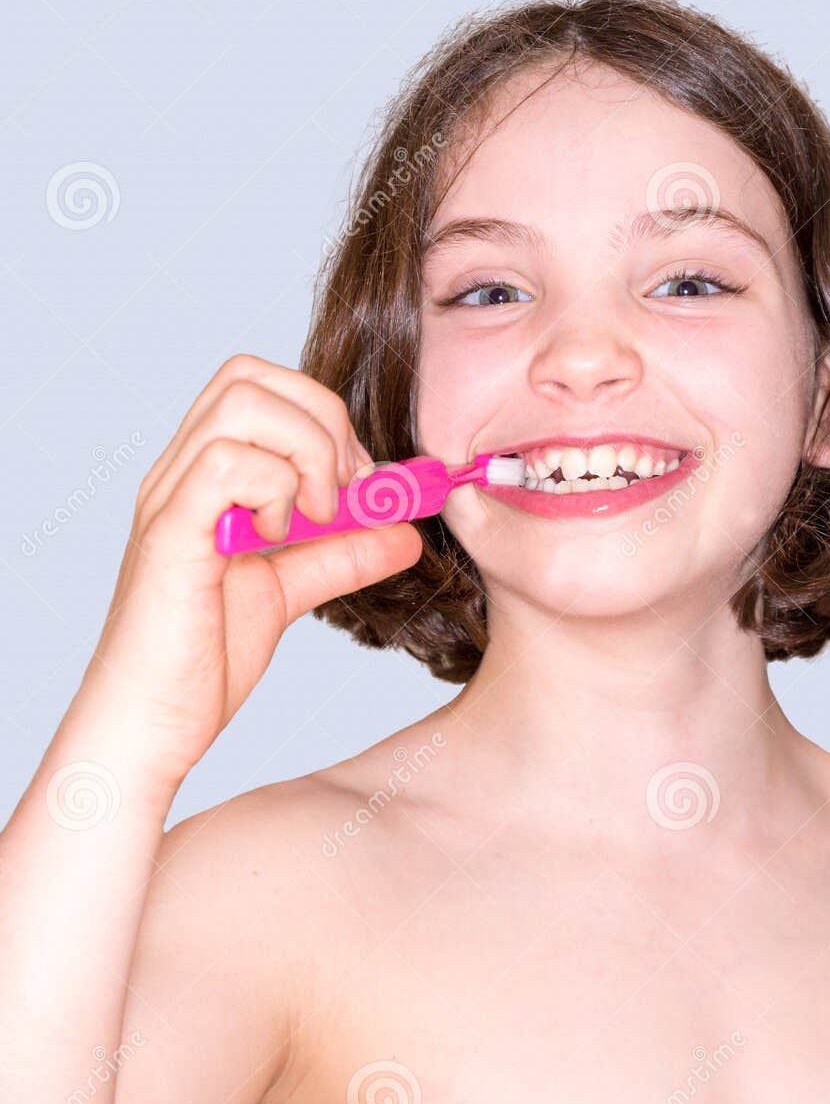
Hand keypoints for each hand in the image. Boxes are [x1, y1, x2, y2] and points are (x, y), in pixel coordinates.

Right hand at [75, 355, 422, 794]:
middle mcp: (176, 471)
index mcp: (201, 474)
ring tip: (314, 515)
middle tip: (344, 492)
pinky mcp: (169, 533)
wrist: (150, 727)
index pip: (258, 382)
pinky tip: (278, 536)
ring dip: (304, 450)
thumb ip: (342, 553)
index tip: (357, 479)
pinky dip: (275, 487)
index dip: (322, 413)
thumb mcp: (287, 592)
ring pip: (241, 406)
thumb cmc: (199, 661)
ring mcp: (168, 497)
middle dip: (322, 420)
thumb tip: (404, 529)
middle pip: (250, 375)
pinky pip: (224, 464)